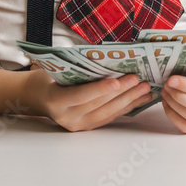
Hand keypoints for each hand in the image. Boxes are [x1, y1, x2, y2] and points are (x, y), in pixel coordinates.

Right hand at [28, 70, 153, 131]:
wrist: (40, 97)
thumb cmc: (51, 77)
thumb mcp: (58, 70)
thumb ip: (78, 68)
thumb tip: (109, 57)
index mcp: (56, 100)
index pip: (79, 95)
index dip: (99, 89)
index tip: (117, 81)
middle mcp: (67, 117)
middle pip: (98, 104)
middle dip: (121, 92)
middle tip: (139, 80)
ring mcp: (78, 125)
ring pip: (108, 113)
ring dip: (129, 101)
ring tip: (145, 89)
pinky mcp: (88, 128)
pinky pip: (110, 117)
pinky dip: (126, 107)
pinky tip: (140, 99)